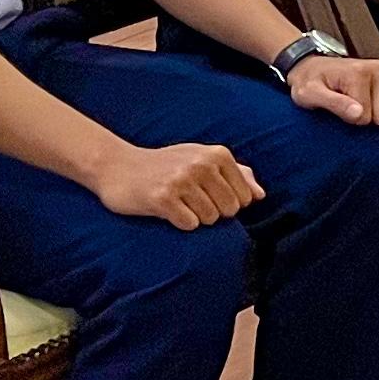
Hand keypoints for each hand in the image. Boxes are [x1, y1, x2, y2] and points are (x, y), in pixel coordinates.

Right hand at [92, 140, 260, 230]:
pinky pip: (189, 225)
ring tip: (178, 203)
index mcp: (218, 154)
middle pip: (229, 210)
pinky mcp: (163, 198)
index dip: (227, 203)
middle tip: (190, 201)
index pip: (245, 198)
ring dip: (195, 217)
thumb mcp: (202, 159)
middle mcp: (202, 164)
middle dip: (213, 212)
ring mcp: (182, 180)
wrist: (117, 166)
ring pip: (210, 219)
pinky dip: (180, 223)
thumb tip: (261, 196)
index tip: (207, 195)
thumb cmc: (166, 165)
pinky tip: (166, 210)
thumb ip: (237, 175)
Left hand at [288, 53, 378, 126]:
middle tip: (351, 111)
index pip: (365, 118)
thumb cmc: (309, 83)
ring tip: (364, 108)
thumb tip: (359, 115)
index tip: (339, 112)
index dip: (351, 122)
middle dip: (369, 121)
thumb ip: (334, 104)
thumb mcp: (310, 95)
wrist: (314, 67)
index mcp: (359, 73)